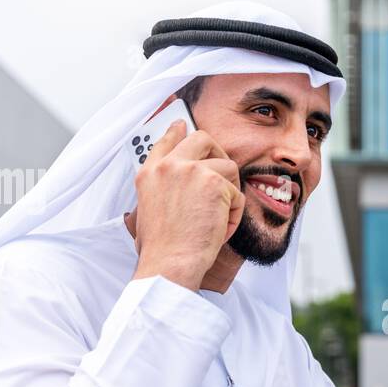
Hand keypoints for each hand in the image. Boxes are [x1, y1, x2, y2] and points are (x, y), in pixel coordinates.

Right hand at [130, 120, 244, 290]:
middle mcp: (169, 166)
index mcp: (150, 174)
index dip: (176, 130)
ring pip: (228, 167)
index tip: (181, 123)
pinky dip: (235, 214)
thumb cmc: (161, 248)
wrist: (169, 263)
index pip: (166, 140)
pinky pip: (237, 194)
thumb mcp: (150, 210)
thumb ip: (164, 188)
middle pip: (202, 138)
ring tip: (217, 218)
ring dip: (229, 193)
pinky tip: (219, 228)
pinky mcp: (215, 183)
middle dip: (218, 153)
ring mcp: (191, 170)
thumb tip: (182, 183)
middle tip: (223, 175)